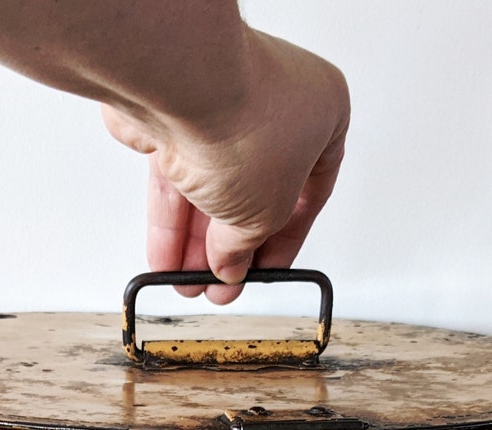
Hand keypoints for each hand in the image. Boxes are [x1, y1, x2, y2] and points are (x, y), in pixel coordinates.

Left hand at [101, 31, 348, 303]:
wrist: (184, 85)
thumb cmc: (248, 124)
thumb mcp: (268, 211)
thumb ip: (249, 246)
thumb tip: (231, 265)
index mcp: (323, 112)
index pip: (312, 190)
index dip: (287, 239)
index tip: (269, 269)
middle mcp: (274, 102)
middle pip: (256, 191)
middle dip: (234, 247)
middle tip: (224, 282)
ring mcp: (220, 104)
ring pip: (211, 186)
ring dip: (197, 242)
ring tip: (189, 282)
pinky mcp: (173, 113)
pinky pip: (176, 177)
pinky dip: (172, 219)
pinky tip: (167, 258)